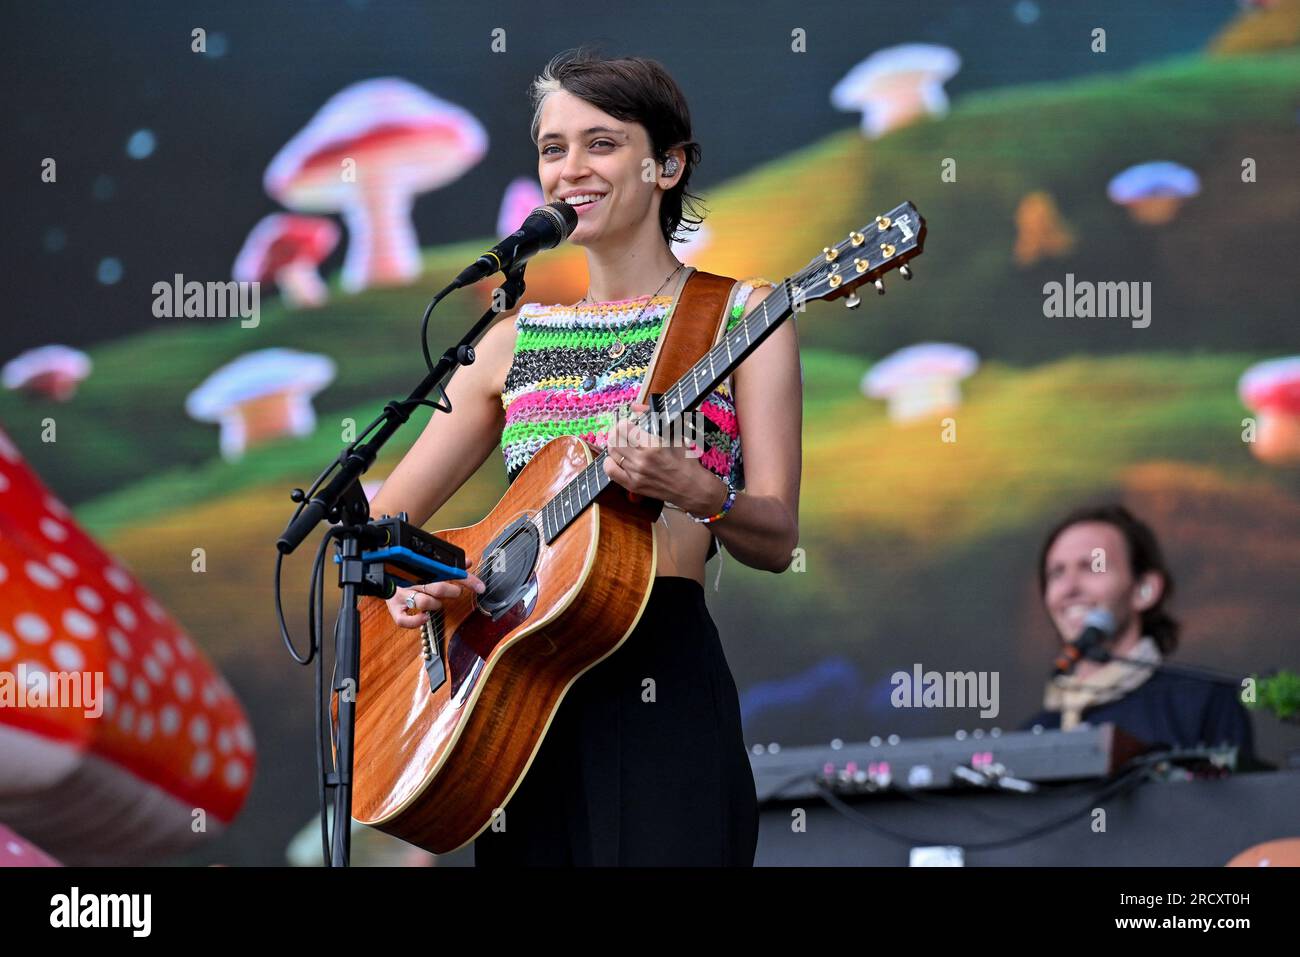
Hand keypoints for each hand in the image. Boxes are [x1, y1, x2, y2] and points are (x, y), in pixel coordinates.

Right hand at [384, 568, 485, 629]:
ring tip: (436, 604)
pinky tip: (424, 618)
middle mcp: (412, 581)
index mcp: (422, 569)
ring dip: (435, 605)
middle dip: (451, 591)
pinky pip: (403, 620)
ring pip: (422, 602)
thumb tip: (468, 562)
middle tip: (455, 592)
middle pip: (437, 587)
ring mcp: (402, 595)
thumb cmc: (408, 570)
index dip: (468, 580)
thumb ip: (449, 565)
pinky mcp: (394, 607)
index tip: (481, 587)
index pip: (450, 572)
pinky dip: (415, 622)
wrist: (380, 572)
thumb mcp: (427, 565)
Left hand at [600, 401, 715, 510]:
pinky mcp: (632, 485)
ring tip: (620, 444)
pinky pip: (610, 471)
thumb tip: (635, 407)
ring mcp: (636, 474)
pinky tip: (616, 459)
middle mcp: (642, 460)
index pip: (624, 427)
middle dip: (616, 432)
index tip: (628, 423)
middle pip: (614, 439)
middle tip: (622, 432)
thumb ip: (654, 418)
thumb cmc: (685, 460)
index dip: (624, 422)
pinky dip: (609, 462)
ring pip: (611, 453)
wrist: (691, 487)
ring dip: (614, 445)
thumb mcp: (674, 434)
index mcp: (654, 445)